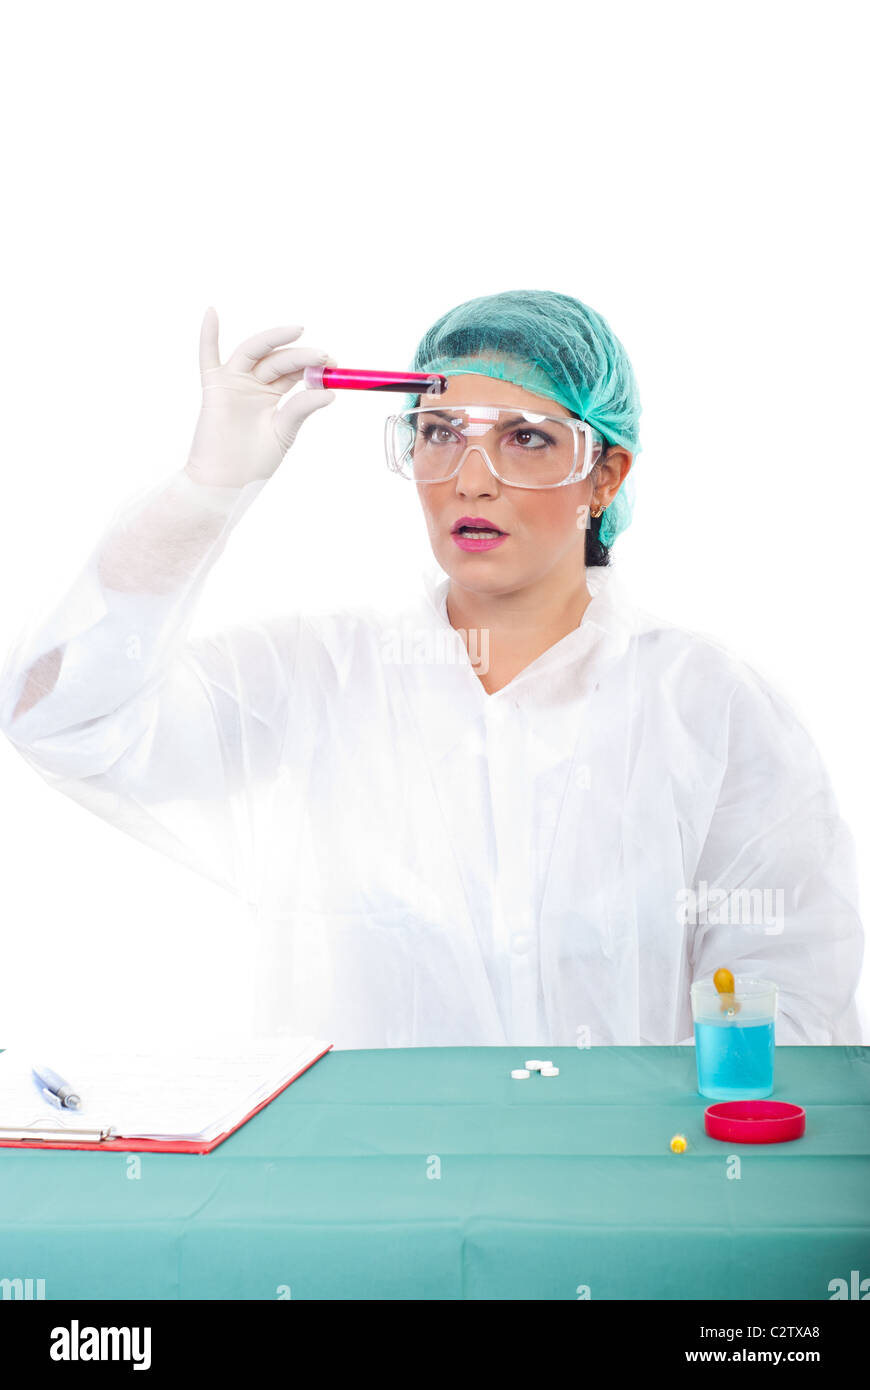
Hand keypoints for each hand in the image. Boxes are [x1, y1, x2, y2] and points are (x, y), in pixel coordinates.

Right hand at [184, 307, 335, 487]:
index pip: (295, 372)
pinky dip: (208, 335)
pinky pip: (207, 357)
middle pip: (279, 360)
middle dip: (302, 356)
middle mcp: (254, 385)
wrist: (227, 482)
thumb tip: (330, 392)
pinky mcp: (214, 387)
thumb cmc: (254, 463)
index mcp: (272, 396)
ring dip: (274, 339)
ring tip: (298, 331)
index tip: (335, 366)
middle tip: (324, 358)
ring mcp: (234, 383)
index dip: (314, 366)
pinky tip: (212, 314)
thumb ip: (302, 408)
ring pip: (255, 352)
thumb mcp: (285, 431)